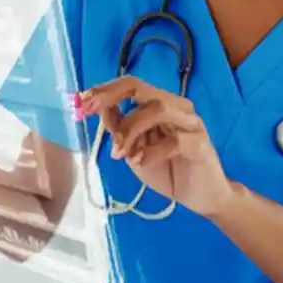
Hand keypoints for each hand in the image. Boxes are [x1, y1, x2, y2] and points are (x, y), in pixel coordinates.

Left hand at [79, 75, 235, 218]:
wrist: (202, 197)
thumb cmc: (167, 170)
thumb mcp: (133, 150)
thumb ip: (119, 129)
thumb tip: (98, 110)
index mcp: (158, 104)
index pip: (130, 86)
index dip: (104, 90)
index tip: (81, 102)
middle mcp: (175, 106)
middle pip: (140, 87)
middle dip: (111, 96)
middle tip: (91, 111)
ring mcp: (190, 123)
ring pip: (157, 108)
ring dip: (130, 129)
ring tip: (120, 153)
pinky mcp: (200, 143)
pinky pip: (175, 140)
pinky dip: (152, 151)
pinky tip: (140, 162)